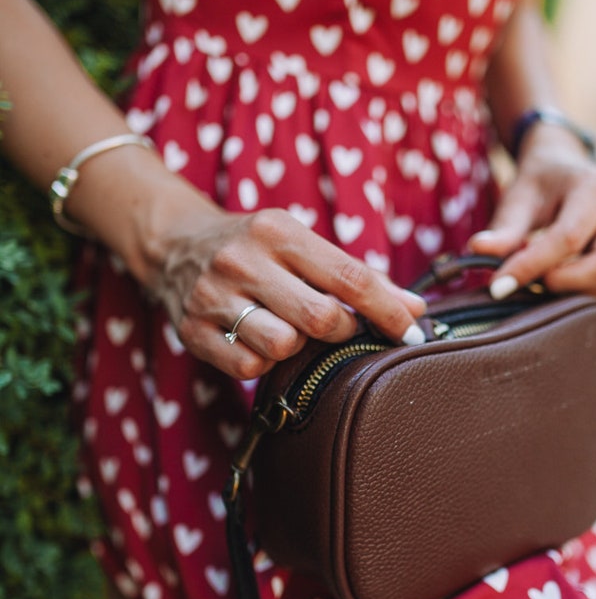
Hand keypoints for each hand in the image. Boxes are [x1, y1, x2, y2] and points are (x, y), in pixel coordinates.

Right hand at [151, 206, 426, 378]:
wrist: (175, 246)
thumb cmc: (258, 248)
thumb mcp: (302, 244)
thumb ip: (358, 276)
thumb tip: (416, 310)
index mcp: (278, 231)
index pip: (350, 277)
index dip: (389, 310)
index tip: (412, 331)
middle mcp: (242, 260)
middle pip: (321, 318)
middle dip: (343, 331)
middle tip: (340, 328)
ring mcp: (213, 297)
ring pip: (283, 346)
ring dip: (299, 348)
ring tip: (292, 331)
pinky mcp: (192, 332)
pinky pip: (249, 367)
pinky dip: (263, 363)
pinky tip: (259, 343)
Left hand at [468, 133, 595, 302]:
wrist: (567, 172)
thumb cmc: (540, 184)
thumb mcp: (518, 197)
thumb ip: (503, 227)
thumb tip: (477, 251)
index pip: (568, 238)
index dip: (531, 266)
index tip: (499, 286)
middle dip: (565, 283)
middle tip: (533, 280)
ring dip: (579, 293)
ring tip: (548, 279)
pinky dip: (593, 297)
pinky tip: (567, 285)